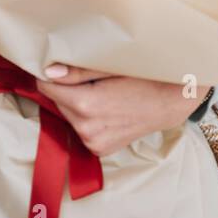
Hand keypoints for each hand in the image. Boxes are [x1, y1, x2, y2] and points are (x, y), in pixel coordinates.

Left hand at [34, 65, 211, 155]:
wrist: (171, 101)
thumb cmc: (143, 77)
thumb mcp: (109, 67)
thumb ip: (77, 71)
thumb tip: (48, 72)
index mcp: (86, 105)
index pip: (46, 88)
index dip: (51, 75)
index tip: (60, 66)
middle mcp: (87, 129)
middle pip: (57, 102)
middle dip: (66, 89)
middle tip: (90, 78)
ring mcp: (94, 143)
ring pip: (68, 116)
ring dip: (76, 103)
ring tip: (101, 92)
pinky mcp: (100, 150)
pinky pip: (81, 129)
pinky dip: (86, 118)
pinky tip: (105, 107)